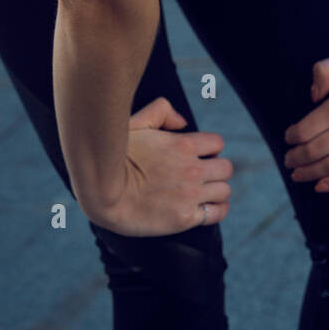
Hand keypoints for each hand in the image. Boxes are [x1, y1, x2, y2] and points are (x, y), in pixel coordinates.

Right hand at [82, 96, 232, 237]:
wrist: (102, 193)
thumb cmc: (116, 158)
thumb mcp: (136, 123)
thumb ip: (162, 111)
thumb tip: (183, 121)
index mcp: (184, 145)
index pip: (217, 144)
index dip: (210, 149)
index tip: (202, 155)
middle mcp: (192, 170)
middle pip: (225, 168)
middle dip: (216, 170)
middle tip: (203, 175)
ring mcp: (189, 195)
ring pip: (224, 190)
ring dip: (217, 189)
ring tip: (206, 192)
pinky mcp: (184, 218)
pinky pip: (217, 213)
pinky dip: (217, 210)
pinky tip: (210, 207)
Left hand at [283, 53, 328, 192]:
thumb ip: (324, 71)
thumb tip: (312, 96)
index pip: (307, 128)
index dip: (292, 136)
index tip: (288, 139)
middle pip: (315, 150)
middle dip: (296, 158)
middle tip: (288, 160)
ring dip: (310, 173)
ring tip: (298, 175)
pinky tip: (321, 186)